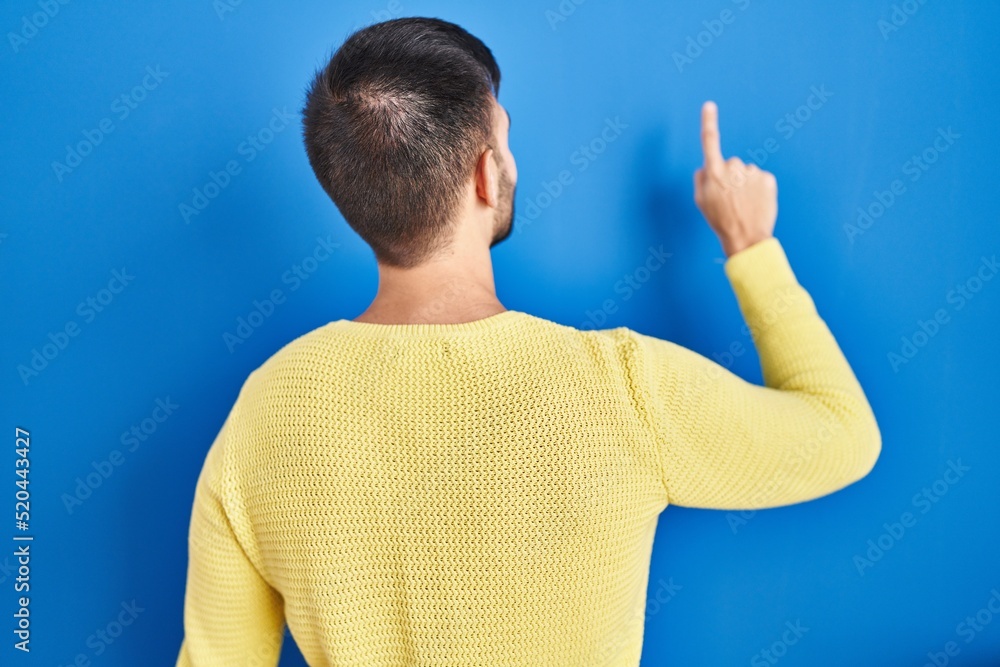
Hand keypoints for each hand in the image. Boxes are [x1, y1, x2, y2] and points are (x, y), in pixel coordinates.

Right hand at [693, 101, 777, 256]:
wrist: (746, 237)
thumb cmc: (720, 221)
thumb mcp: (701, 202)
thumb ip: (700, 180)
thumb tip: (705, 168)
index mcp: (714, 173)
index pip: (710, 142)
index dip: (708, 122)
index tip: (709, 106)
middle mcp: (733, 167)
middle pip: (730, 164)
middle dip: (730, 177)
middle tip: (730, 199)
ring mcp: (752, 172)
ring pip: (746, 173)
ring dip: (745, 185)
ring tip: (744, 204)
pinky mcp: (768, 178)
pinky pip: (760, 179)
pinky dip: (758, 189)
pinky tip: (755, 203)